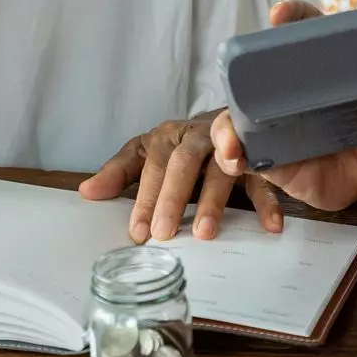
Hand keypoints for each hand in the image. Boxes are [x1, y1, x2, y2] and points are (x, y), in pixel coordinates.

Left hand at [79, 111, 283, 242]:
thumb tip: (86, 192)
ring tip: (205, 232)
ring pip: (222, 169)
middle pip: (184, 161)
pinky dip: (267, 202)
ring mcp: (230, 146)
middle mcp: (199, 136)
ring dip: (214, 200)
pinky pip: (263, 179)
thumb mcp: (146, 154)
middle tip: (164, 232)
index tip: (138, 230)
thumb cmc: (180, 147)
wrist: (228, 124)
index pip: (154, 164)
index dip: (146, 196)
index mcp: (169, 135)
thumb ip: (119, 173)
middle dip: (174, 197)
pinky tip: (269, 226)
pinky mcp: (257, 158)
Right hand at [208, 0, 356, 210]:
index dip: (294, 19)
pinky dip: (236, 154)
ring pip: (246, 117)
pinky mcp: (281, 162)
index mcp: (329, 68)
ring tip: (233, 140)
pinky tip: (234, 158)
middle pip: (263, 75)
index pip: (305, 34)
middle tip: (248, 69)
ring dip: (231, 125)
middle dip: (248, 71)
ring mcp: (285, 127)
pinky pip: (251, 155)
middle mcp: (300, 93)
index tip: (284, 13)